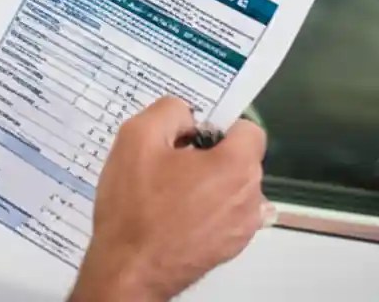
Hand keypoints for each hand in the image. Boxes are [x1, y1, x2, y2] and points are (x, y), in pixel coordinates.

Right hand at [70, 97, 269, 301]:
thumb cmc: (134, 209)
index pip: (248, 129)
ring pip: (231, 187)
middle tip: (169, 162)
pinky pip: (223, 214)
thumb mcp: (137, 137)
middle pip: (239, 158)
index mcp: (236, 166)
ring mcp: (241, 227)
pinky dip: (205, 210)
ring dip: (206, 183)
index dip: (217, 126)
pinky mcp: (229, 248)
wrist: (129, 268)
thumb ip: (168, 110)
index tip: (190, 134)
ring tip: (167, 192)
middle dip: (208, 154)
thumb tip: (184, 114)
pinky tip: (173, 214)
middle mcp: (249, 197)